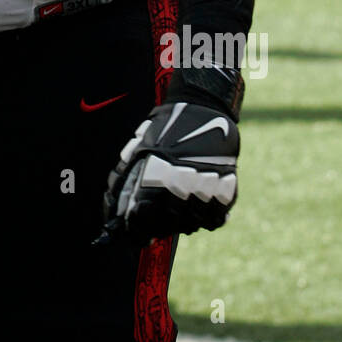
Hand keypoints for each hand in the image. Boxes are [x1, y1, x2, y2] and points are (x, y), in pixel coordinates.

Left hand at [96, 99, 238, 247]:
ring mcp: (206, 188)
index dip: (138, 232)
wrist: (203, 108)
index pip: (143, 221)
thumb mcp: (138, 150)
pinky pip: (214, 221)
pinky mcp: (227, 190)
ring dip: (184, 221)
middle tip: (158, 218)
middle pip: (168, 226)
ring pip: (192, 225)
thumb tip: (114, 215)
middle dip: (160, 226)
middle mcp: (181, 184)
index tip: (137, 233)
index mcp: (156, 175)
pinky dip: (206, 219)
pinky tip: (199, 205)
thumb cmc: (166, 129)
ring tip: (180, 205)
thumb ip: (124, 182)